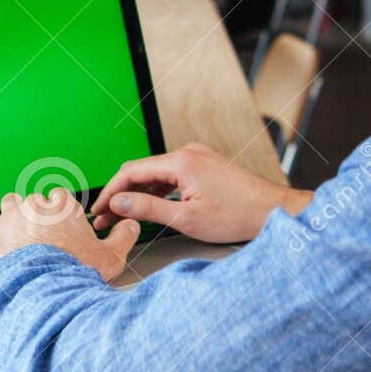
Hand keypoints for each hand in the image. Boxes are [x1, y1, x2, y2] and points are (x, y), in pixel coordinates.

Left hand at [0, 190, 139, 281]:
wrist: (41, 291)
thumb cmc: (74, 274)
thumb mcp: (111, 258)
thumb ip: (124, 237)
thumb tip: (131, 225)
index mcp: (64, 206)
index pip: (61, 198)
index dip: (62, 214)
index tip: (62, 230)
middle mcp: (36, 205)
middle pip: (36, 201)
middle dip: (38, 216)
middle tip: (43, 239)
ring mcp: (11, 216)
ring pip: (10, 204)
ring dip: (14, 215)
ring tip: (19, 235)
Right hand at [89, 142, 312, 243]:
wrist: (272, 210)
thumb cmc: (237, 215)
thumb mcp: (186, 218)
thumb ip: (148, 209)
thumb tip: (119, 202)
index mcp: (180, 161)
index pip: (131, 172)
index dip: (110, 193)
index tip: (98, 211)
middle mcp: (187, 153)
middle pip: (141, 171)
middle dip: (120, 194)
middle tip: (105, 218)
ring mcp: (196, 157)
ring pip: (155, 173)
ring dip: (137, 193)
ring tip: (122, 215)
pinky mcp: (204, 165)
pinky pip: (170, 174)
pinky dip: (156, 190)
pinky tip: (149, 206)